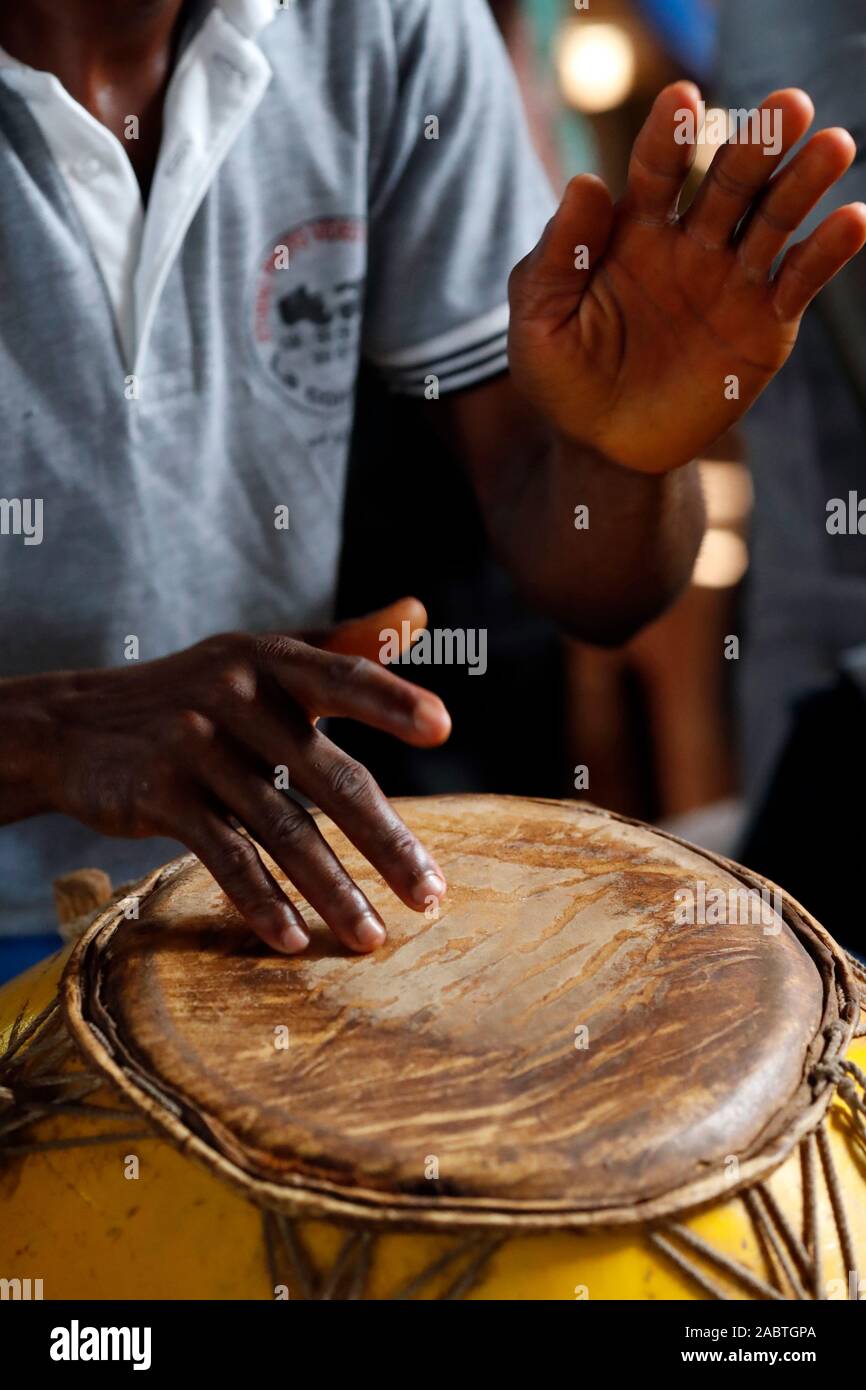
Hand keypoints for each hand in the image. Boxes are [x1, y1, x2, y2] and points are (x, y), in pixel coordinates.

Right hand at [38, 599, 450, 954]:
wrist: (75, 725)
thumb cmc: (194, 695)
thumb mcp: (261, 659)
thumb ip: (343, 644)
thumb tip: (420, 612)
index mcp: (271, 660)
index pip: (343, 676)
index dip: (392, 699)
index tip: (443, 727)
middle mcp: (236, 696)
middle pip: (329, 777)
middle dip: (386, 842)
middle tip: (430, 895)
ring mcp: (195, 745)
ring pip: (282, 828)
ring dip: (332, 891)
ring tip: (371, 937)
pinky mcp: (160, 794)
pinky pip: (225, 855)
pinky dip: (261, 900)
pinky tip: (293, 938)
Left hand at [508, 83, 865, 472]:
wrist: (606, 447)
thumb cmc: (563, 377)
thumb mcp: (539, 321)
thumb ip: (557, 256)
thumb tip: (585, 184)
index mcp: (633, 228)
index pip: (656, 168)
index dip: (668, 134)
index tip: (682, 100)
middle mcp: (691, 242)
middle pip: (729, 181)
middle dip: (757, 144)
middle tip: (788, 106)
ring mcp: (732, 279)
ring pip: (773, 219)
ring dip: (804, 182)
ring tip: (832, 145)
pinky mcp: (765, 323)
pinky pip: (799, 281)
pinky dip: (828, 252)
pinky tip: (852, 220)